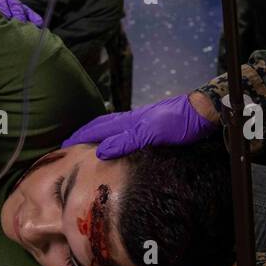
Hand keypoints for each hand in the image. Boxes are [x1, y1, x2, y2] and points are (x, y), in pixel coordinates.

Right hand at [63, 92, 217, 158]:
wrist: (203, 113)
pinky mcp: (153, 130)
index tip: (62, 147)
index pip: (95, 128)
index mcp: (127, 121)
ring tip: (89, 151)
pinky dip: (116, 141)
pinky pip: (126, 136)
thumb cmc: (177, 122)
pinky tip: (120, 149)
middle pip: (101, 127)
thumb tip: (99, 152)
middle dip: (84, 136)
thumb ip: (126, 141)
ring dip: (99, 139)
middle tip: (70, 149)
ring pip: (113, 131)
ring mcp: (142, 124)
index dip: (78, 137)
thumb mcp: (150, 133)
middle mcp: (131, 122)